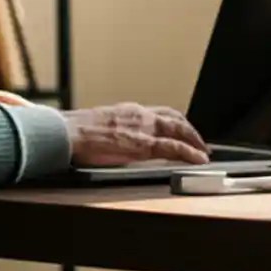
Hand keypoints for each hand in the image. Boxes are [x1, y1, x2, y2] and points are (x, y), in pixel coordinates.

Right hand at [63, 103, 209, 166]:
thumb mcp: (100, 126)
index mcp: (129, 111)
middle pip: (175, 119)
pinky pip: (174, 147)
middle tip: (199, 142)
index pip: (160, 113)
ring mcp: (143, 129)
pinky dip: (190, 152)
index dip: (176, 122)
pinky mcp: (143, 145)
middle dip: (190, 130)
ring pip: (179, 130)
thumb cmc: (75, 133)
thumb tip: (117, 141)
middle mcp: (140, 115)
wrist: (67, 133)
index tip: (183, 130)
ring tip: (203, 152)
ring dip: (195, 141)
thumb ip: (114, 131)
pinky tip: (199, 158)